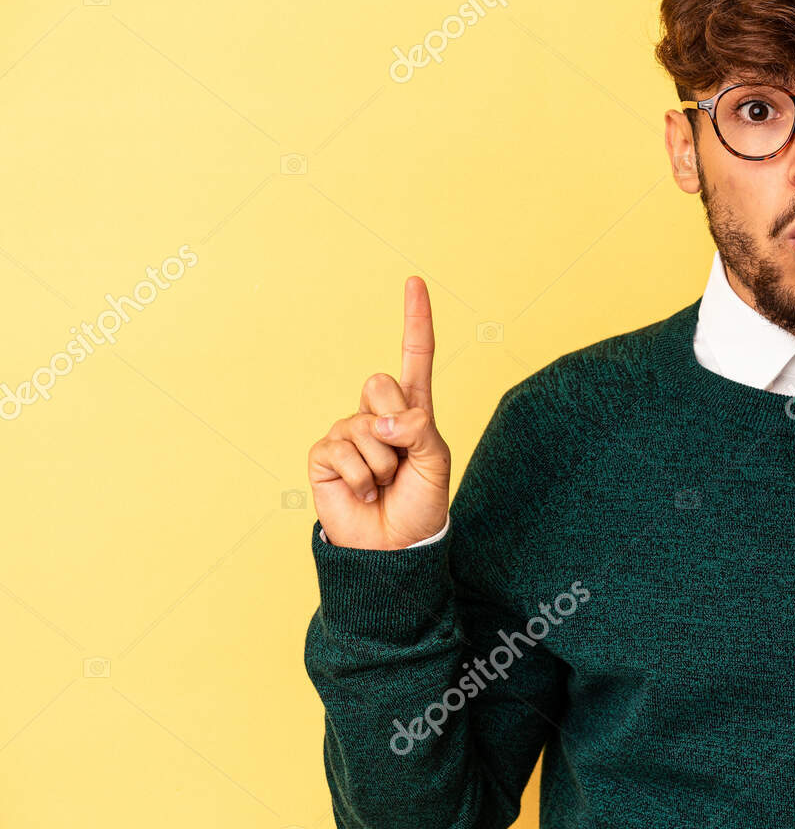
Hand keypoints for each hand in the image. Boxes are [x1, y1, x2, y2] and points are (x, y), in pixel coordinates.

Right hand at [308, 276, 450, 549]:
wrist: (395, 547)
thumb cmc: (420, 503)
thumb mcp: (435, 462)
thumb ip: (419, 430)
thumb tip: (384, 417)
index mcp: (412, 410)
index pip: (415, 356)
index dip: (415, 320)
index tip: (415, 281)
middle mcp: (377, 414)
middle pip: (380, 382)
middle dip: (395, 423)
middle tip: (400, 460)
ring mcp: (348, 432)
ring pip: (365, 425)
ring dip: (383, 463)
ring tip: (384, 483)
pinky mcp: (325, 455)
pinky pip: (343, 451)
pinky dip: (361, 478)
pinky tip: (364, 492)